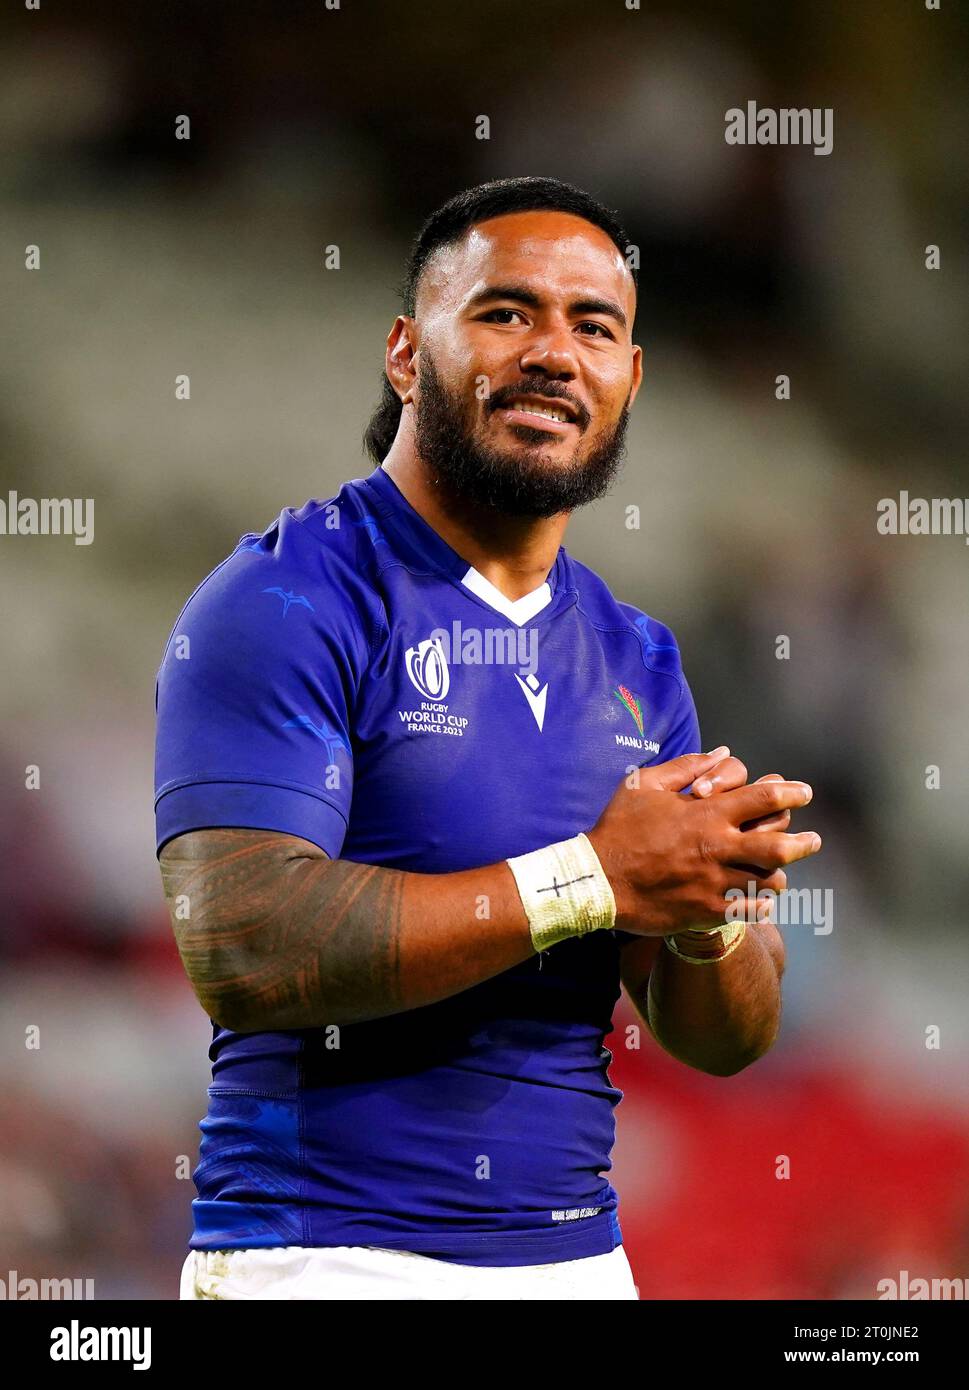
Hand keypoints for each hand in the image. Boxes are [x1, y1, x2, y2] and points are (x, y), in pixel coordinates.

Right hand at [586, 749, 821, 935]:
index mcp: (707, 814)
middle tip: (813, 840)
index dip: (790, 794)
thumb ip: (687, 767)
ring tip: (781, 872)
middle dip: (804, 842)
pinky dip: (761, 902)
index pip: (764, 800)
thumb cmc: (619, 828)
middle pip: (779, 845)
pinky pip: (750, 908)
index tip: (803, 793)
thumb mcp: (644, 784)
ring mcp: (714, 882)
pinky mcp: (707, 911)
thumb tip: (722, 753)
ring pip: (769, 880)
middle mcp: (717, 848)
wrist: (597, 880)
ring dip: (780, 874)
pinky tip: (759, 898)